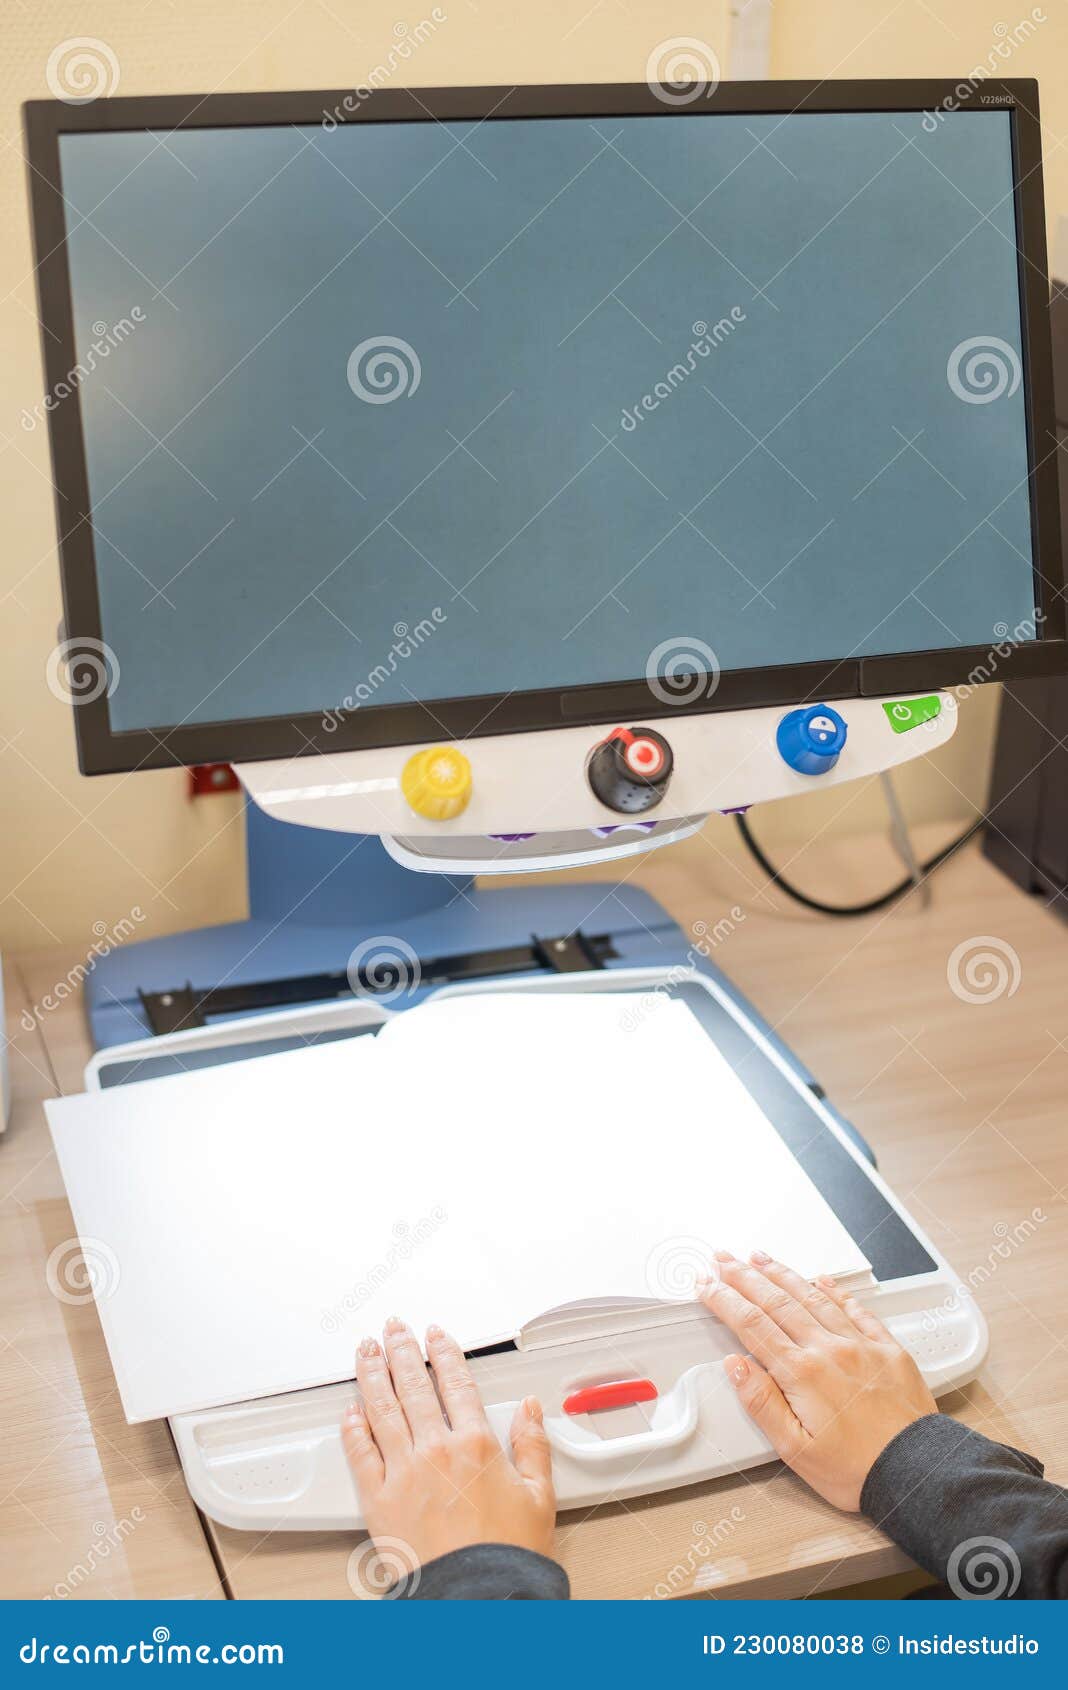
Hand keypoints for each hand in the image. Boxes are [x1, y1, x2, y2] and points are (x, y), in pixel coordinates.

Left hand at [342, 1317, 555, 1575]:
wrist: (477, 1597)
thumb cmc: (507, 1555)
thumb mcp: (538, 1495)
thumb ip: (533, 1445)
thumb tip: (531, 1409)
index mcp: (476, 1444)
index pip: (456, 1382)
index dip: (444, 1353)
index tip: (435, 1336)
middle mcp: (436, 1451)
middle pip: (414, 1386)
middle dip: (402, 1350)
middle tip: (393, 1329)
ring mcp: (404, 1473)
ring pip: (382, 1409)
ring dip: (372, 1374)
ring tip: (366, 1350)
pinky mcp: (379, 1500)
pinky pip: (361, 1455)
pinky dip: (353, 1428)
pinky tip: (349, 1409)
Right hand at [700, 1250, 936, 1511]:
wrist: (917, 1474)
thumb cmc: (857, 1470)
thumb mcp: (795, 1450)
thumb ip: (762, 1403)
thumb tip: (735, 1366)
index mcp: (803, 1373)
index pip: (752, 1325)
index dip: (724, 1300)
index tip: (706, 1285)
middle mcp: (830, 1350)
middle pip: (777, 1302)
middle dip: (745, 1276)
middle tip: (723, 1258)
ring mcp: (860, 1345)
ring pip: (813, 1297)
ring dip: (783, 1274)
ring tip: (761, 1257)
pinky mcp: (888, 1350)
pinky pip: (857, 1310)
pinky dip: (835, 1291)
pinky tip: (822, 1280)